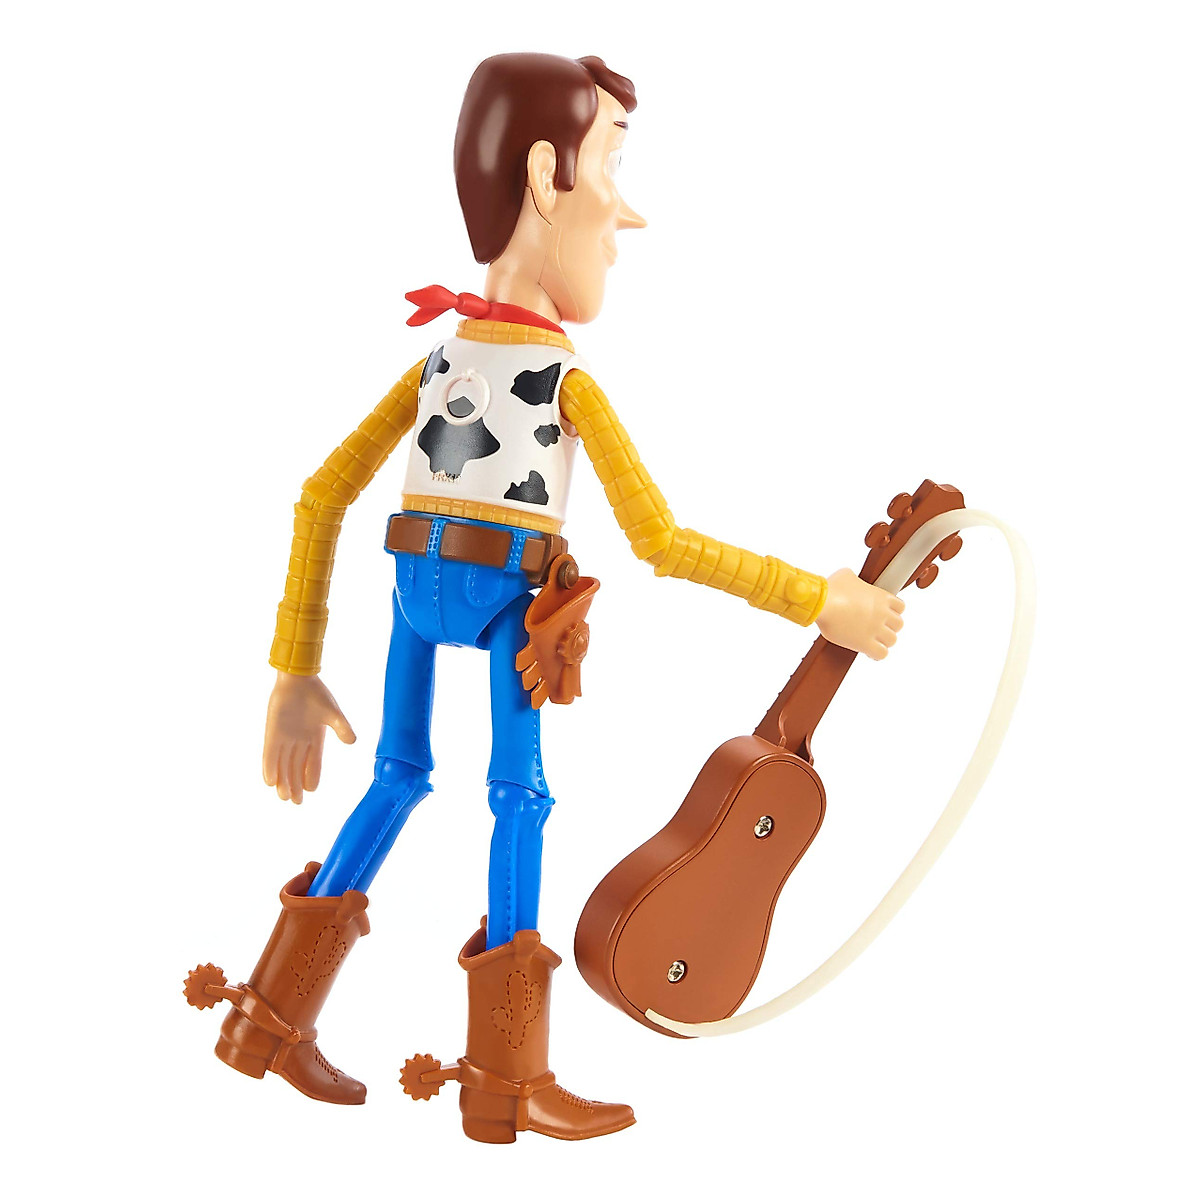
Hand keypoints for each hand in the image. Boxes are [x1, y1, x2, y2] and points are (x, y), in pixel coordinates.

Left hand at [263, 671, 355, 802]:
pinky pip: (270, 754)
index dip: (312, 777)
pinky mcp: (272, 732)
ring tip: (284, 797)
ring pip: (283, 765)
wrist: (299, 679)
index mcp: (315, 739)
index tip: (311, 790)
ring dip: (283, 781)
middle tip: (296, 802)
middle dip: (296, 786)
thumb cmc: (317, 694)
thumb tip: (352, 742)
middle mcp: (299, 742)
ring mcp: (285, 738)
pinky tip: (270, 781)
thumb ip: (342, 728)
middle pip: (296, 768)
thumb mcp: (333, 713)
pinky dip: (270, 767)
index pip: (313, 764)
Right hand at [815, 568, 904, 660]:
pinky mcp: (865, 643)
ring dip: (883, 641)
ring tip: (873, 641)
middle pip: (899, 624)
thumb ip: (855, 580)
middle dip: (889, 627)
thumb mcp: (846, 576)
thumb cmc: (831, 588)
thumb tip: (851, 581)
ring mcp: (875, 629)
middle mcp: (882, 613)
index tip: (883, 614)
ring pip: (892, 640)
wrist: (821, 603)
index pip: (900, 607)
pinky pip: (881, 654)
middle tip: (877, 628)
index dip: (892, 611)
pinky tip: (869, 651)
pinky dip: (877, 654)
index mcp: (880, 597)